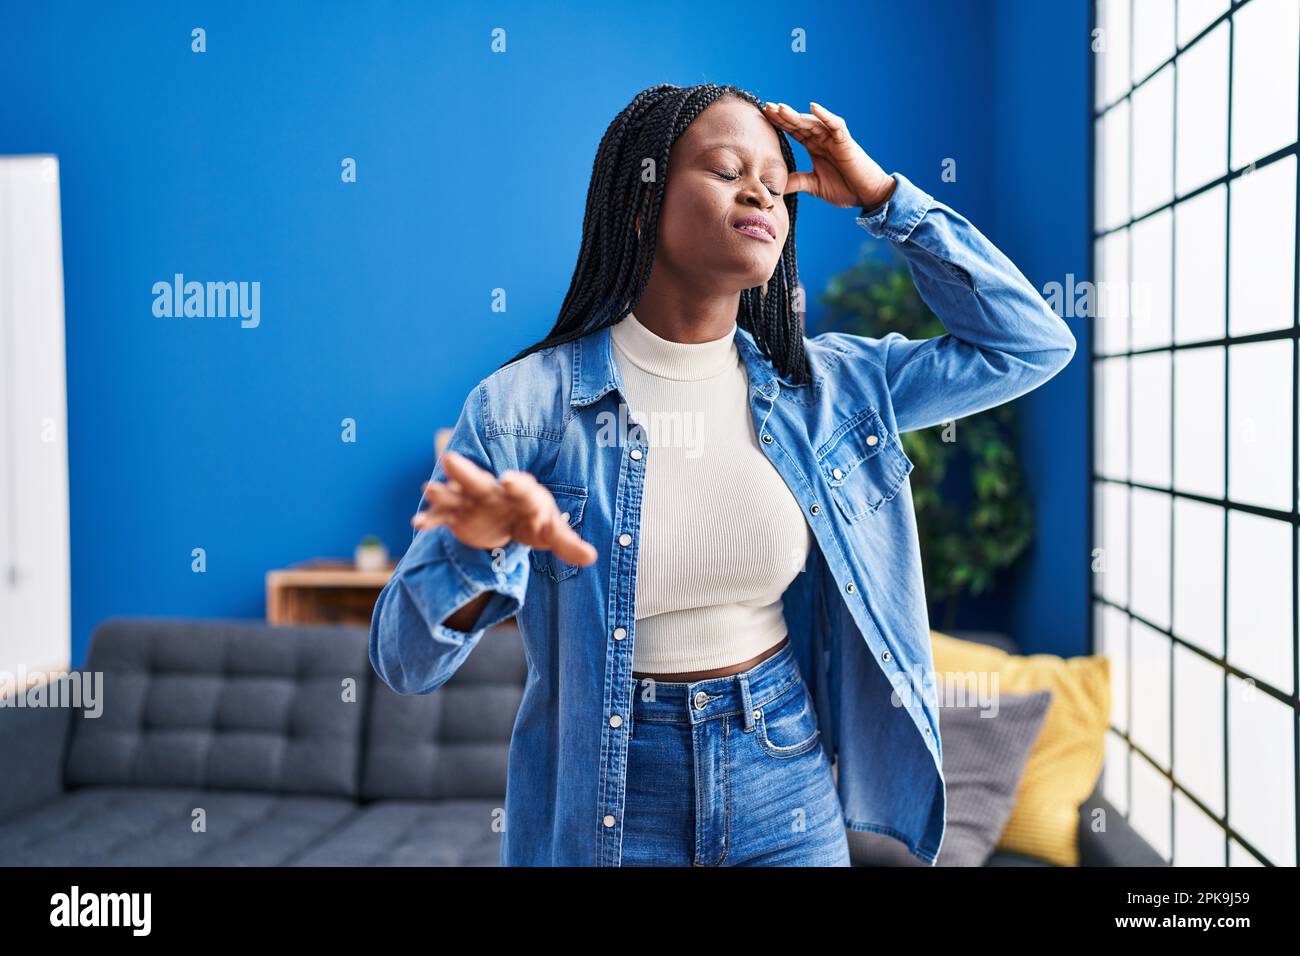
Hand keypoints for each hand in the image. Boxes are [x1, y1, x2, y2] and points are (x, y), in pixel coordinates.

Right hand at [412, 450, 597, 566]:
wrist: (510, 519)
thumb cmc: (535, 521)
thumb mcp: (551, 533)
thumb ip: (568, 544)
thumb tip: (591, 557)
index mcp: (523, 494)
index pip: (522, 489)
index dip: (518, 485)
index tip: (511, 480)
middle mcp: (495, 492)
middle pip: (480, 481)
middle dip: (466, 473)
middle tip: (450, 461)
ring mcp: (473, 502)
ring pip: (456, 494)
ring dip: (442, 493)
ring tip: (428, 490)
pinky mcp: (457, 515)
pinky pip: (442, 516)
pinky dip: (431, 520)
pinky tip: (418, 524)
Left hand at [761, 101, 896, 209]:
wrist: (867, 195)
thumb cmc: (844, 188)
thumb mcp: (813, 185)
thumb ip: (796, 182)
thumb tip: (775, 186)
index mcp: (814, 146)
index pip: (793, 131)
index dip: (779, 124)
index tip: (762, 117)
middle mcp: (822, 139)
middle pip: (799, 123)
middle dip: (783, 115)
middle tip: (766, 106)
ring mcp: (834, 139)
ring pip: (813, 122)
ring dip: (797, 115)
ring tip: (781, 108)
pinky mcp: (846, 142)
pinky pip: (835, 125)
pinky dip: (825, 116)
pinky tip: (813, 107)